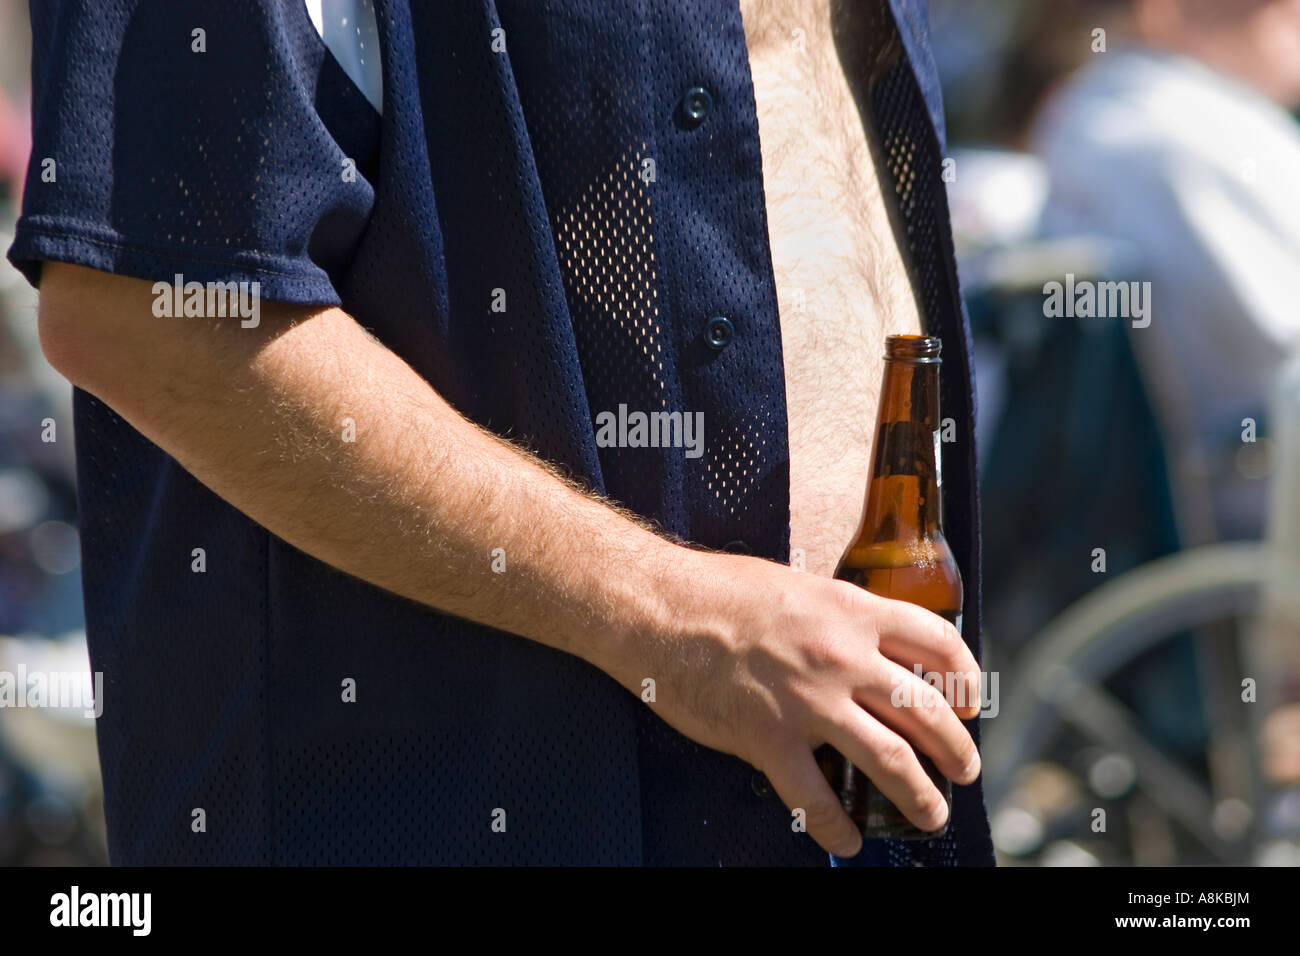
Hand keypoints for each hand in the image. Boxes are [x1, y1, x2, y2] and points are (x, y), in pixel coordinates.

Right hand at [628, 548, 981, 857]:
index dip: (965, 676)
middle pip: (926, 711)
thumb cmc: (715, 589)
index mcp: (851, 610)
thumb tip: (857, 641)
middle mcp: (842, 656)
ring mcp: (808, 701)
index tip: (969, 700)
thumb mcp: (794, 585)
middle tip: (965, 769)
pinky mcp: (768, 738)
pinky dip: (839, 828)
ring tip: (930, 814)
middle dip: (956, 749)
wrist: (657, 607)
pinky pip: (815, 798)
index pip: (937, 642)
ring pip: (890, 759)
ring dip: (920, 795)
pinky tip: (849, 840)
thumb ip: (833, 615)